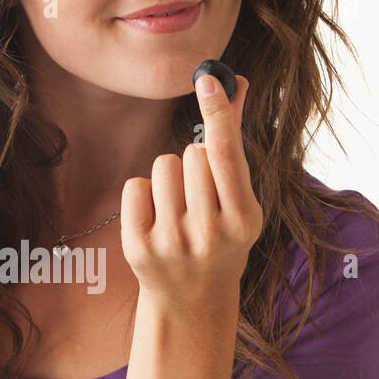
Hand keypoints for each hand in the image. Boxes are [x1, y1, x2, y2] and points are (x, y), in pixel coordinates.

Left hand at [120, 71, 262, 306]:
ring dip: (170, 175)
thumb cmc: (221, 237)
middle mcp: (208, 234)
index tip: (206, 79)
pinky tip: (156, 217)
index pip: (224, 154)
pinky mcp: (138, 247)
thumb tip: (234, 82)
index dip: (216, 112)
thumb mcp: (239, 200)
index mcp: (242, 221)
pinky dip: (145, 193)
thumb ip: (234, 143)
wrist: (192, 299)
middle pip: (192, 154)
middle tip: (200, 194)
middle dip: (196, 160)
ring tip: (179, 206)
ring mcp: (171, 243)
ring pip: (164, 165)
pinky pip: (136, 185)